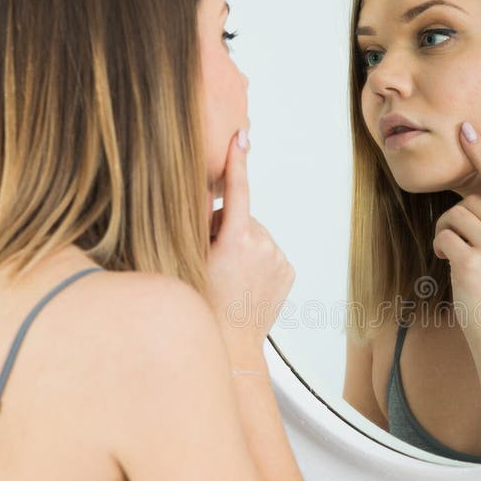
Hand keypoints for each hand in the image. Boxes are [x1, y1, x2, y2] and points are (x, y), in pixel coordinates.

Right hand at [206, 131, 294, 353]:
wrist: (233, 344)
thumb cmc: (205, 306)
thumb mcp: (192, 262)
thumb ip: (199, 230)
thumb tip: (210, 205)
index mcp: (237, 239)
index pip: (237, 191)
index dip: (237, 162)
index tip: (241, 137)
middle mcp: (264, 244)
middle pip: (240, 218)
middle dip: (226, 230)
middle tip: (214, 261)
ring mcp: (279, 257)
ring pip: (255, 236)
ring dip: (242, 246)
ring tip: (230, 277)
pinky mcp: (289, 269)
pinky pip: (269, 252)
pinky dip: (258, 260)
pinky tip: (247, 281)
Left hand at [432, 122, 480, 359]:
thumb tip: (470, 195)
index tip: (466, 129)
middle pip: (470, 202)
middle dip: (455, 220)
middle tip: (456, 244)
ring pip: (454, 216)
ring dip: (445, 232)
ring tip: (452, 253)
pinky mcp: (474, 260)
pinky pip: (445, 236)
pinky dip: (440, 245)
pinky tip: (447, 260)